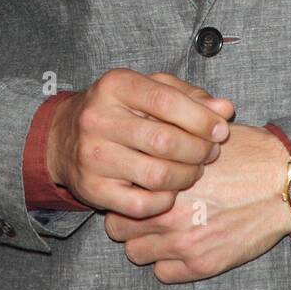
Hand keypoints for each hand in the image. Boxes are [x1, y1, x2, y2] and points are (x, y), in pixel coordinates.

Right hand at [47, 68, 234, 215]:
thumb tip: (225, 110)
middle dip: (198, 150)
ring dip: (186, 177)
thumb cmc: (121, 109)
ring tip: (194, 171)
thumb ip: (189, 97)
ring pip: (156, 175)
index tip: (221, 130)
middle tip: (210, 154)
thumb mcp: (150, 90)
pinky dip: (164, 201)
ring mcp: (93, 156)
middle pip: (164, 141)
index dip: (201, 118)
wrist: (65, 137)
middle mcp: (98, 119)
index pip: (166, 101)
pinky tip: (171, 191)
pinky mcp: (91, 189)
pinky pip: (140, 204)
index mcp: (115, 86)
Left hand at [104, 122, 290, 282]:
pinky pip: (163, 274)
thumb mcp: (202, 137)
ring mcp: (184, 243)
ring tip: (162, 231)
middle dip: (129, 218)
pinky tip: (181, 246)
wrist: (282, 183)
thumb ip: (169, 145)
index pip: (119, 193)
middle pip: (118, 227)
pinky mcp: (203, 264)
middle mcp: (169, 213)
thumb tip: (145, 139)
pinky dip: (167, 263)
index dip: (126, 191)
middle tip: (144, 212)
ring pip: (136, 253)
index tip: (135, 190)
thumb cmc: (245, 154)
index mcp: (165, 179)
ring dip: (145, 243)